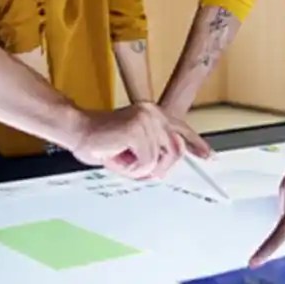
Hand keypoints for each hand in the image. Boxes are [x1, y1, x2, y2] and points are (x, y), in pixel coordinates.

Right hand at [70, 102, 212, 179]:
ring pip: (160, 159)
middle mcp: (154, 113)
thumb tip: (162, 170)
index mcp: (154, 114)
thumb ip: (151, 154)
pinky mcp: (137, 129)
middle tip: (138, 170)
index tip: (208, 156)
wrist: (76, 130)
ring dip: (141, 168)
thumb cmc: (100, 141)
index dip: (196, 144)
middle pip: (176, 151)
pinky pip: (147, 161)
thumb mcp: (132, 149)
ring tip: (122, 160)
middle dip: (160, 167)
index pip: (181, 129)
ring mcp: (146, 119)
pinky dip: (132, 168)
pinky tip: (118, 159)